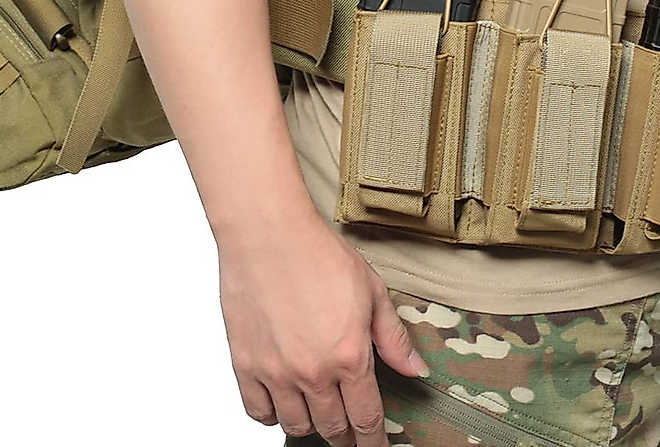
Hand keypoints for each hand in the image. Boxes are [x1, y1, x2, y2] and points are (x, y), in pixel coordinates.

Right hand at [219, 211, 427, 445]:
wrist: (267, 233)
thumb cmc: (317, 252)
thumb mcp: (371, 289)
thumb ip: (393, 336)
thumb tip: (415, 369)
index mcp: (349, 355)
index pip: (366, 418)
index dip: (374, 441)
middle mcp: (313, 372)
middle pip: (333, 428)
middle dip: (345, 434)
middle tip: (349, 427)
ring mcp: (275, 373)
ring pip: (296, 426)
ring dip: (311, 425)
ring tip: (318, 411)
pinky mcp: (245, 366)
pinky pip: (258, 413)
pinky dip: (272, 415)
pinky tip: (282, 401)